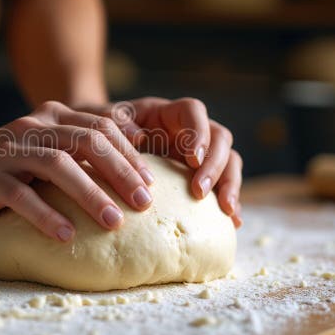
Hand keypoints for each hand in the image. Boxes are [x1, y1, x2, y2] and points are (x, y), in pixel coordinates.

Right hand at [0, 101, 154, 241]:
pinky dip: (46, 215)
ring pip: (57, 165)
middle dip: (120, 172)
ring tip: (114, 222)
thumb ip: (81, 149)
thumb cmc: (10, 164)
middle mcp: (33, 127)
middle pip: (86, 142)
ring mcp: (9, 152)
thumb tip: (135, 169)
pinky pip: (21, 195)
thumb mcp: (48, 147)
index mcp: (53, 115)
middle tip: (144, 203)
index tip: (151, 183)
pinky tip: (67, 235)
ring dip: (90, 194)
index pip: (101, 127)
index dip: (130, 154)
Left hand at [81, 98, 242, 227]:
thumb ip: (118, 122)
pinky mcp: (200, 176)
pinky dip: (229, 203)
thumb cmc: (104, 131)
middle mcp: (191, 131)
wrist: (102, 148)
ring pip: (229, 161)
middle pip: (220, 138)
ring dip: (230, 184)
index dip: (199, 132)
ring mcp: (199, 154)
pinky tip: (232, 223)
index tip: (193, 158)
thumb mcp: (105, 120)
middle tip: (200, 192)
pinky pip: (222, 187)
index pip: (194, 111)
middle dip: (215, 165)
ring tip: (227, 211)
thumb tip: (139, 137)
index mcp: (170, 112)